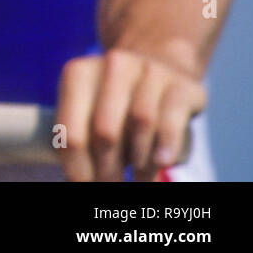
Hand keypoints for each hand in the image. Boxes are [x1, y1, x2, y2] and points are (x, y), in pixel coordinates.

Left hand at [55, 50, 204, 181]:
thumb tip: (80, 180)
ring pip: (140, 124)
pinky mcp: (182, 84)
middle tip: (111, 187)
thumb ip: (82, 140)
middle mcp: (112, 65)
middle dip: (108, 170)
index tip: (84, 186)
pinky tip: (162, 163)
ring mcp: (149, 70)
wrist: (160, 66)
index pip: (70, 133)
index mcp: (78, 74)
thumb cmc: (116, 103)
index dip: (78, 168)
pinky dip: (166, 145)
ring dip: (139, 163)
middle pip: (104, 132)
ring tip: (138, 182)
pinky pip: (172, 119)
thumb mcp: (90, 113)